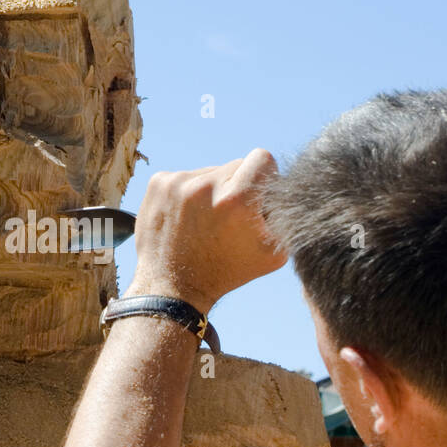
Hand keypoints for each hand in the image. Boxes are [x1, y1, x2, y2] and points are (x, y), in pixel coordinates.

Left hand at [126, 148, 286, 314]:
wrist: (173, 288)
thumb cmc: (226, 272)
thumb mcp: (272, 254)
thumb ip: (285, 217)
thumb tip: (288, 191)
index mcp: (237, 200)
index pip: (262, 158)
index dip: (264, 176)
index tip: (257, 196)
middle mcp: (205, 186)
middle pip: (234, 165)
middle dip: (237, 186)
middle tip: (228, 217)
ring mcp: (178, 182)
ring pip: (208, 171)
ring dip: (211, 190)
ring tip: (204, 222)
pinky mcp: (158, 183)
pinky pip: (185, 176)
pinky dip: (187, 193)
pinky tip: (185, 219)